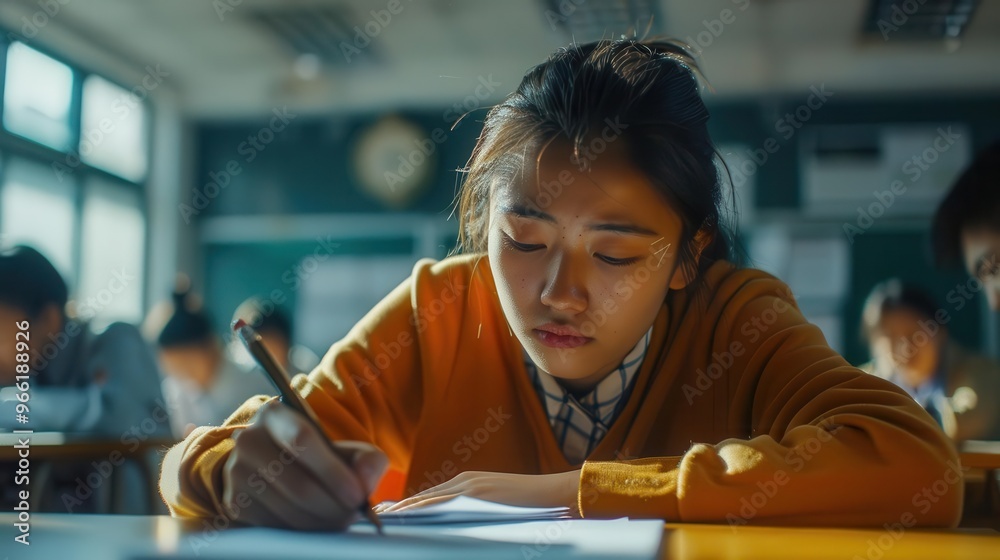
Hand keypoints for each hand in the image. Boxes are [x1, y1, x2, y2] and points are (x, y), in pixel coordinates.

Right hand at [221, 399, 386, 530]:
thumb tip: (364, 481)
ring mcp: (237, 472)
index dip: (333, 472)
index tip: (357, 495)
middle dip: (333, 506)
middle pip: (298, 483)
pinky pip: (275, 526)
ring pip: (288, 509)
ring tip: (339, 519)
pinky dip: (302, 531)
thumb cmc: (320, 457)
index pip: (302, 438)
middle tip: (352, 515)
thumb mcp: (348, 449)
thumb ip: (367, 460)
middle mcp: (248, 440)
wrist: (281, 467)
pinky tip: (315, 523)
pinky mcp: (234, 503)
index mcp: (275, 415)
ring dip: (321, 522)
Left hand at [376, 470, 580, 514]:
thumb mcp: (496, 505)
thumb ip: (476, 508)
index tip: (391, 512)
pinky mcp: (476, 492)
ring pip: (430, 497)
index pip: (433, 495)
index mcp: (469, 483)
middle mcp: (465, 480)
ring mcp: (470, 485)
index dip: (411, 504)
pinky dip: (421, 507)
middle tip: (378, 514)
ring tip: (385, 516)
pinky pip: (442, 501)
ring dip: (406, 507)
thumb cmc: (527, 504)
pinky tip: (407, 514)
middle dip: (402, 506)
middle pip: (426, 495)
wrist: (551, 492)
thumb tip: (459, 523)